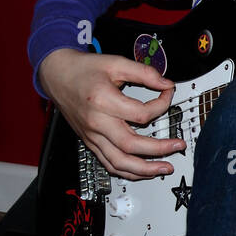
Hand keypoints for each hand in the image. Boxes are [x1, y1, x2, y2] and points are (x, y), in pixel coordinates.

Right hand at [37, 47, 183, 180]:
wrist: (58, 75)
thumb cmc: (84, 69)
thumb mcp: (116, 63)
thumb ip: (144, 73)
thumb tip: (165, 83)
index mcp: (103, 101)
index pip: (141, 114)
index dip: (162, 105)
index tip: (169, 94)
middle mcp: (96, 122)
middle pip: (130, 145)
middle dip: (158, 150)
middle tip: (178, 147)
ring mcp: (92, 135)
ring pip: (118, 162)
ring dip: (144, 169)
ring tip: (164, 168)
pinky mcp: (90, 141)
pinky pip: (108, 163)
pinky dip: (127, 171)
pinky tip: (142, 171)